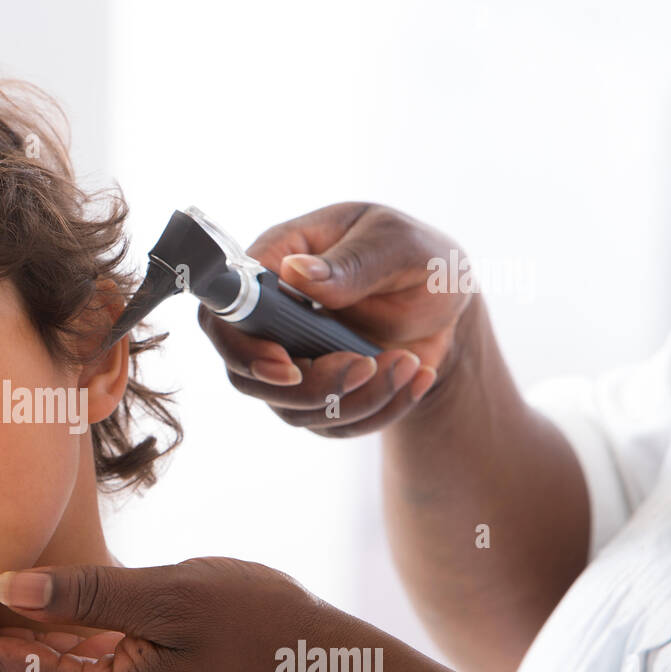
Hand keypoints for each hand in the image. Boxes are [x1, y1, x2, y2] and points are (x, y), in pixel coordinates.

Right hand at [197, 201, 475, 435]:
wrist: (448, 303)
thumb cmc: (419, 258)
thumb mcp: (399, 246)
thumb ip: (352, 262)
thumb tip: (294, 273)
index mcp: (274, 264)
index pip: (223, 313)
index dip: (241, 348)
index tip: (290, 365)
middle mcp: (269, 319)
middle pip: (247, 376)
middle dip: (309, 387)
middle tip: (366, 365)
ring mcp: (289, 361)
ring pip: (291, 409)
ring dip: (355, 399)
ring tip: (409, 363)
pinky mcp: (317, 395)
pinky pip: (332, 425)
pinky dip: (378, 410)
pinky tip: (416, 378)